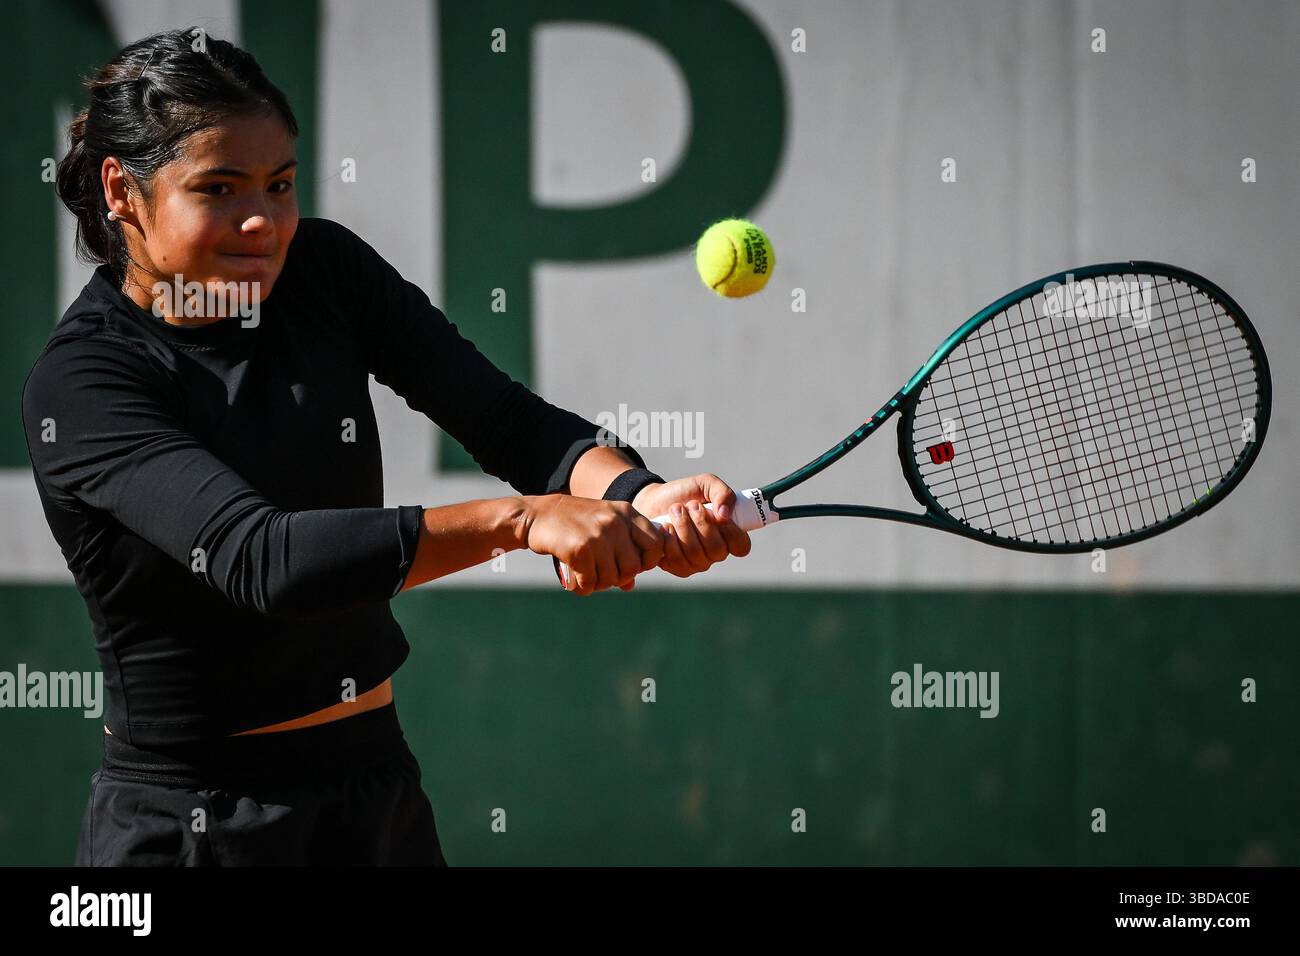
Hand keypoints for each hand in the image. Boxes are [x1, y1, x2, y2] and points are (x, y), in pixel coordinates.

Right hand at [521, 495, 664, 595]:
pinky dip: (584, 588)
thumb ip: (621, 552)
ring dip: (600, 585)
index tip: (632, 566)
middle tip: (604, 575)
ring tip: (589, 579)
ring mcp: (598, 535)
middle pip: (634, 567)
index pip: (656, 544)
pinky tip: (578, 582)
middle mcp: (615, 522)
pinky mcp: (580, 549)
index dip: (647, 561)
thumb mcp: (602, 527)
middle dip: (619, 578)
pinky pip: (591, 582)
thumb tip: (630, 586)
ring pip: (612, 578)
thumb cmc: (573, 523)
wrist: (537, 516)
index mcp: (626, 512)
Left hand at [630, 475, 751, 578]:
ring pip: (695, 554)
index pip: (741, 546)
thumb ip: (722, 492)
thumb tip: (725, 514)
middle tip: (689, 505)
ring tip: (674, 510)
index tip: (717, 513)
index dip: (732, 533)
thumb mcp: (705, 484)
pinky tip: (665, 527)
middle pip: (716, 550)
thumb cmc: (684, 494)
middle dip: (701, 524)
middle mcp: (715, 553)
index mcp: (728, 535)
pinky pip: (677, 560)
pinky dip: (669, 539)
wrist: (653, 501)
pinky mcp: (678, 567)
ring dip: (683, 527)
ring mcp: (697, 563)